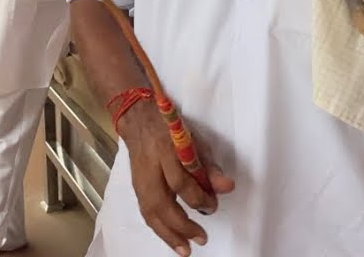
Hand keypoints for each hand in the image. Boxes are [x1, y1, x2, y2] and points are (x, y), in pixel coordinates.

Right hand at [120, 102, 235, 255]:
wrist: (139, 120)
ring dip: (168, 234)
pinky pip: (146, 212)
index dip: (198, 197)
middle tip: (201, 238)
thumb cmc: (172, 128)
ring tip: (185, 250)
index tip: (212, 205)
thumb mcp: (195, 140)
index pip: (180, 181)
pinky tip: (172, 239)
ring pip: (150, 212)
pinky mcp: (136, 187)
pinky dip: (159, 229)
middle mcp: (150, 167)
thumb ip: (210, 166)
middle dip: (182, 225)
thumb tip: (226, 187)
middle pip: (161, 202)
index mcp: (166, 150)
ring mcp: (140, 179)